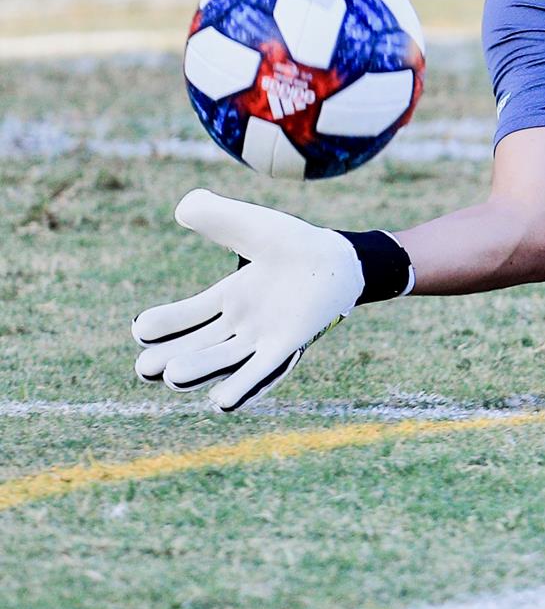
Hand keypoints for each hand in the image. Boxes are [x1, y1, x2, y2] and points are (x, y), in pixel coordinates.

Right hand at [132, 190, 365, 411]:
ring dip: (197, 371)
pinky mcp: (287, 345)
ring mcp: (262, 337)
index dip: (160, 325)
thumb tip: (182, 208)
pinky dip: (242, 388)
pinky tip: (221, 400)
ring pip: (221, 361)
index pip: (183, 317)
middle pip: (195, 347)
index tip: (140, 329)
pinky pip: (261, 371)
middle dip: (168, 360)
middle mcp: (240, 323)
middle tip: (145, 368)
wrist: (339, 259)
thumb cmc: (295, 243)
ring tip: (172, 376)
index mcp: (226, 298)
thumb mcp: (250, 225)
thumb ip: (217, 215)